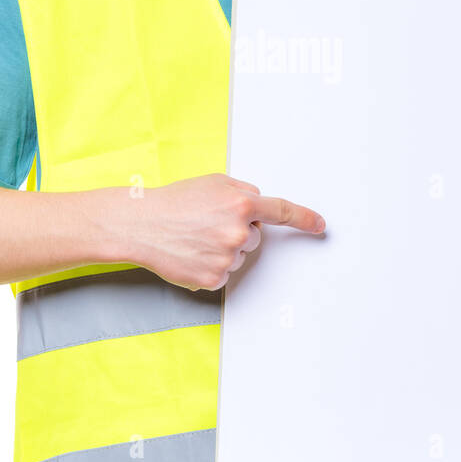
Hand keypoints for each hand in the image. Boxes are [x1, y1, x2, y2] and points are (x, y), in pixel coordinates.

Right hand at [121, 172, 324, 291]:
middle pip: (254, 237)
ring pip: (239, 256)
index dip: (304, 218)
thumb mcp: (213, 182)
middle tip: (206, 223)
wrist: (141, 224)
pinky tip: (191, 253)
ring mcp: (226, 258)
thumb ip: (242, 191)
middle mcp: (237, 232)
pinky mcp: (213, 278)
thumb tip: (258, 207)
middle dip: (237, 230)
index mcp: (240, 204)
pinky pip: (224, 272)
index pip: (281, 212)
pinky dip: (210, 264)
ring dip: (223, 248)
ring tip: (194, 237)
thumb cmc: (174, 201)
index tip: (320, 225)